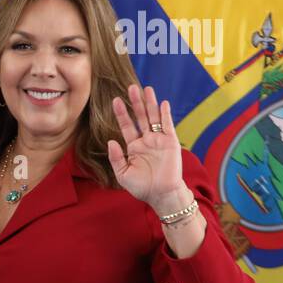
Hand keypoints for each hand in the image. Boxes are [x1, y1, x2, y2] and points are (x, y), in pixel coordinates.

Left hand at [107, 84, 186, 209]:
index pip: (127, 126)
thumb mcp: (123, 174)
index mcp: (134, 147)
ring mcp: (159, 140)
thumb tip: (111, 141)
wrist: (161, 195)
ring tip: (146, 89)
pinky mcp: (171, 142)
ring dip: (150, 103)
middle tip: (131, 87)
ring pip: (154, 117)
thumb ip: (116, 158)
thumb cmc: (142, 187)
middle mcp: (146, 140)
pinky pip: (168, 125)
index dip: (121, 113)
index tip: (115, 100)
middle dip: (135, 102)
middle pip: (140, 117)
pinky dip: (165, 114)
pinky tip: (162, 103)